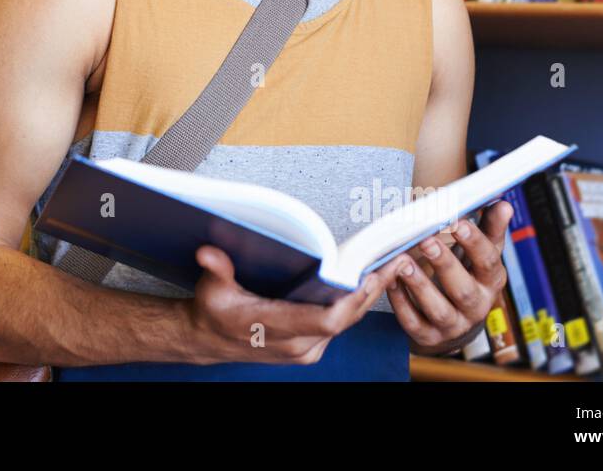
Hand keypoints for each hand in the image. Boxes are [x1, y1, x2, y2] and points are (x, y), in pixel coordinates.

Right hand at [185, 244, 404, 365]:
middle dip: (372, 291)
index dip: (350, 302)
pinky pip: (341, 326)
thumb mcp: (211, 289)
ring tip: (389, 266)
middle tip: (394, 261)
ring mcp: (305, 349)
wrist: (209, 339)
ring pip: (347, 324)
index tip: (368, 278)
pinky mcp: (310, 348)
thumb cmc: (213, 312)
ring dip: (368, 297)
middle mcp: (296, 345)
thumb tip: (208, 253)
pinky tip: (367, 282)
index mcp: (274, 329)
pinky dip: (356, 305)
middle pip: (346, 320)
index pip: (325, 321)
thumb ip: (215, 269)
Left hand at [387, 201, 512, 354]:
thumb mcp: (481, 253)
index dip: (475, 243)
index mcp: (491, 282)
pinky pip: (413, 322)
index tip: (458, 222)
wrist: (456, 319)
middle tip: (426, 239)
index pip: (488, 263)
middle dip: (445, 264)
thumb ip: (489, 228)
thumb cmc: (467, 274)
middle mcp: (476, 307)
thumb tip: (503, 204)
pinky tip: (390, 280)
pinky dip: (400, 302)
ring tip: (403, 261)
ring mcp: (452, 325)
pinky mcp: (428, 336)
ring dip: (420, 285)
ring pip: (438, 310)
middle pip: (464, 290)